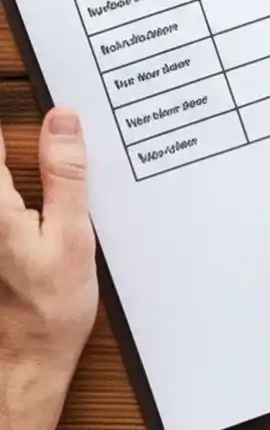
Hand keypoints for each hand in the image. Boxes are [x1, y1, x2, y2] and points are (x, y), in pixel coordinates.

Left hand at [0, 109, 96, 429]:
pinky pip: (3, 200)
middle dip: (15, 147)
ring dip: (17, 169)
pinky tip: (37, 195)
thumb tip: (63, 120)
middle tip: (55, 145)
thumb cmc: (50, 308)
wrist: (23, 361)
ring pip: (0, 183)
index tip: (44, 98)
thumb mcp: (73, 236)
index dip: (10, 118)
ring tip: (51, 169)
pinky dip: (15, 190)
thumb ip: (66, 174)